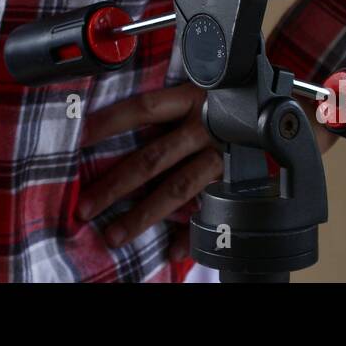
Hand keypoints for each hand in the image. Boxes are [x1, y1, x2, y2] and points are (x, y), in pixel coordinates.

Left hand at [77, 85, 217, 259]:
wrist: (266, 114)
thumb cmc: (216, 103)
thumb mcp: (191, 94)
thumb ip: (158, 109)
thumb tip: (98, 121)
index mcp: (189, 100)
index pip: (143, 109)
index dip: (110, 122)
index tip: (78, 139)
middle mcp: (204, 128)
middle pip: (153, 158)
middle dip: (116, 186)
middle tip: (85, 207)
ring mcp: (219, 157)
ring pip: (177, 189)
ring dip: (143, 216)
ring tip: (114, 235)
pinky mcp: (234, 181)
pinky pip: (211, 212)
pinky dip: (191, 235)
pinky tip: (170, 251)